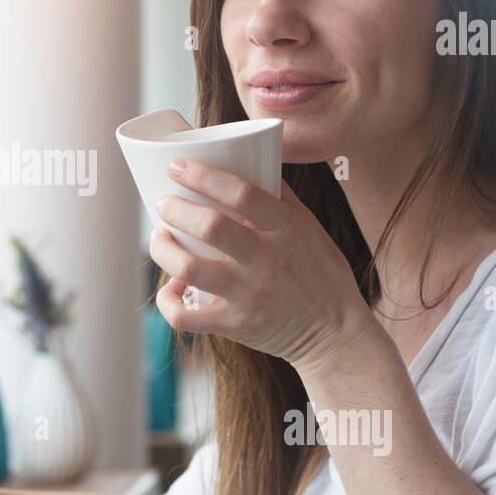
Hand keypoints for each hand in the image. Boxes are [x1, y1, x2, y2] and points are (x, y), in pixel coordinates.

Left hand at [148, 158, 376, 369]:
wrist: (335, 333)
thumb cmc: (320, 273)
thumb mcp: (309, 228)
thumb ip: (280, 197)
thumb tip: (252, 161)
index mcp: (286, 229)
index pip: (242, 193)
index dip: (203, 176)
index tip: (176, 165)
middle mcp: (267, 260)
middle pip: (210, 227)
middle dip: (175, 209)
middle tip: (163, 204)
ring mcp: (249, 294)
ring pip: (189, 268)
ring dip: (163, 249)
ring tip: (160, 238)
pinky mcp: (235, 325)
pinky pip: (186, 316)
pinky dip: (168, 300)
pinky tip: (172, 288)